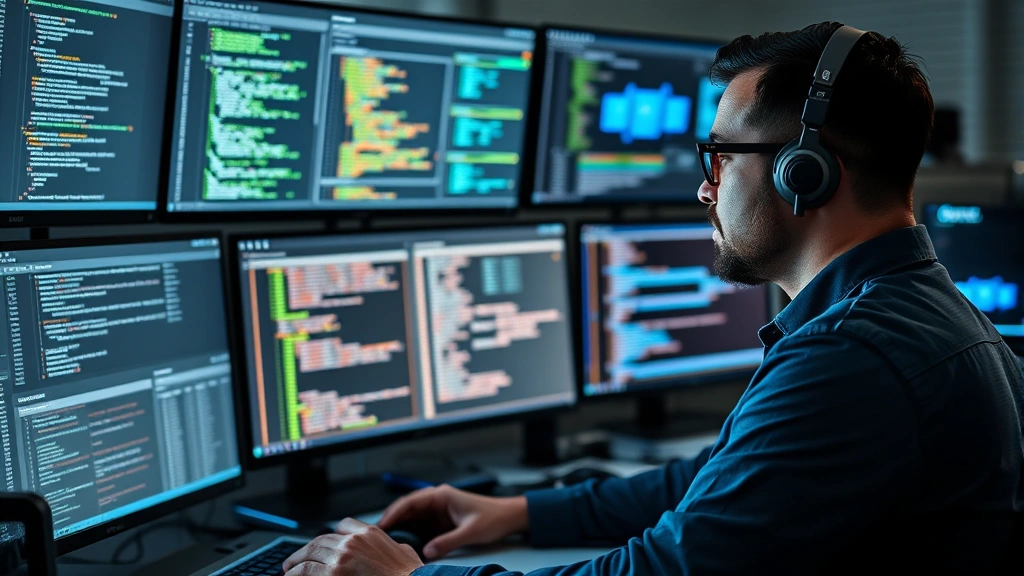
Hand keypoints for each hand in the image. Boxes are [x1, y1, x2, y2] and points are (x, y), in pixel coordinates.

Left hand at [282, 518, 422, 575]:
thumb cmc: (411, 575)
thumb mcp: (404, 553)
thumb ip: (392, 547)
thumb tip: (393, 550)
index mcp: (370, 532)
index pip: (343, 526)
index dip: (332, 537)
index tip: (325, 546)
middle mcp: (353, 541)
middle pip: (322, 540)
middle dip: (307, 550)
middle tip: (296, 559)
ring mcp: (342, 557)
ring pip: (310, 554)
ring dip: (296, 562)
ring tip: (288, 570)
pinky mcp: (334, 574)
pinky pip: (306, 571)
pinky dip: (295, 574)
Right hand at [377, 484, 527, 559]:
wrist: (509, 517)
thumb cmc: (493, 518)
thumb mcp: (470, 532)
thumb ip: (448, 542)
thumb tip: (426, 552)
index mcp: (442, 495)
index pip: (411, 501)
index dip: (394, 512)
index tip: (381, 524)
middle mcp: (437, 500)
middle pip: (407, 508)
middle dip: (391, 519)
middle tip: (375, 534)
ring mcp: (438, 510)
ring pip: (412, 517)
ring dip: (399, 527)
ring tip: (384, 540)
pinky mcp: (442, 520)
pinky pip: (421, 525)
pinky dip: (410, 532)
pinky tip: (402, 543)